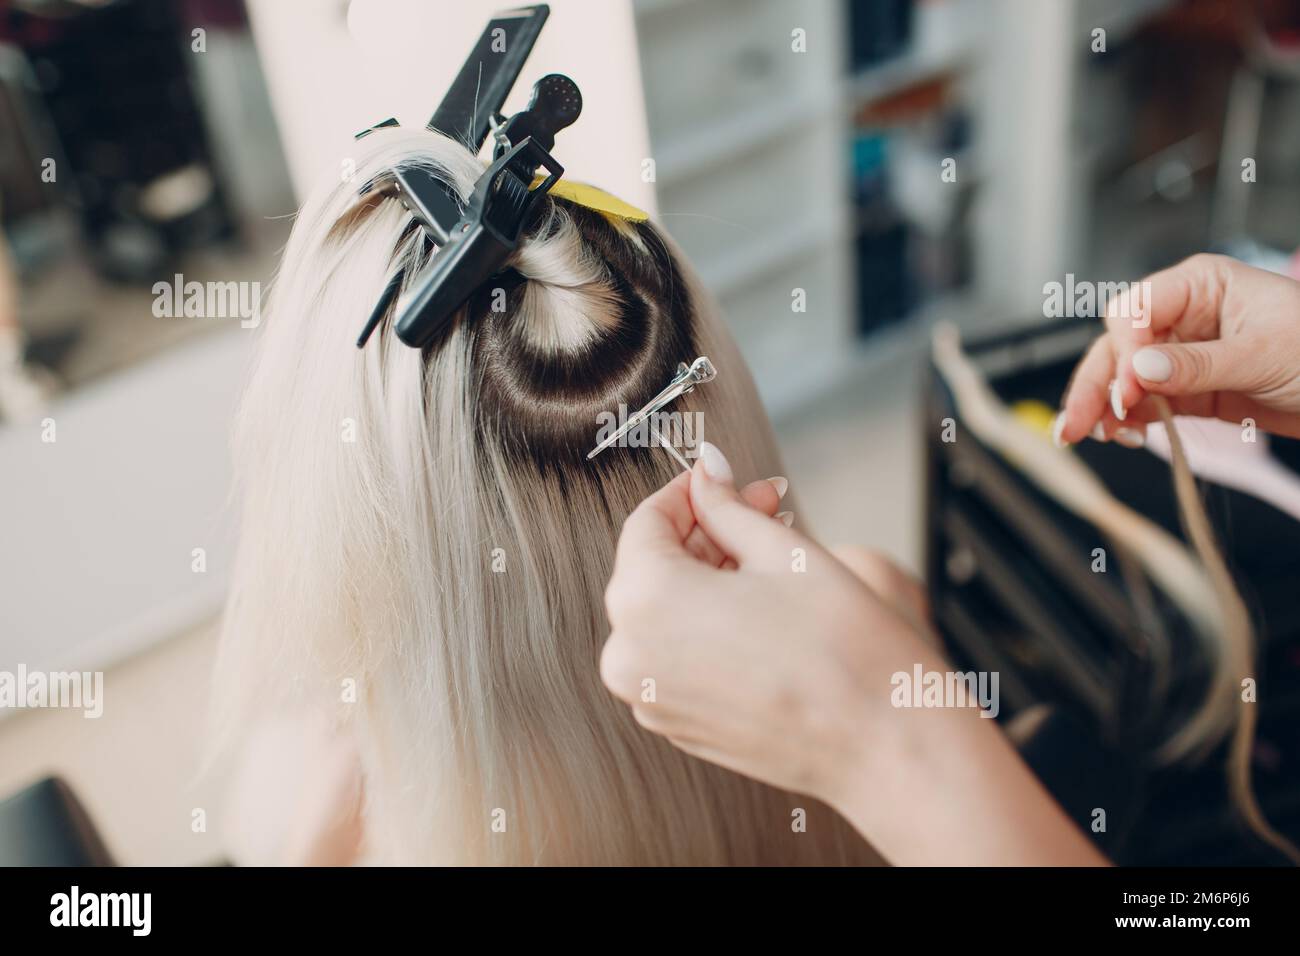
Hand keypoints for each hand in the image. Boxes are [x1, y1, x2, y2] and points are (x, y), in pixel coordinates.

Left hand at [601, 442, 1108, 864]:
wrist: (883, 744)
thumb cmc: (842, 648)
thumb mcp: (782, 552)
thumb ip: (729, 505)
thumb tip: (706, 469)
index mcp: (645, 600)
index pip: (647, 522)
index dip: (692, 491)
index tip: (725, 479)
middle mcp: (629, 654)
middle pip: (653, 567)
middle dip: (707, 533)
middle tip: (765, 508)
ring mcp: (650, 698)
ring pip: (665, 614)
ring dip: (707, 579)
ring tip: (770, 561)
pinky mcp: (675, 725)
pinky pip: (676, 657)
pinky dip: (706, 627)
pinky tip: (760, 611)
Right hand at [1059, 254, 1299, 443]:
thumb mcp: (1264, 353)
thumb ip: (1196, 363)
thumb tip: (1139, 370)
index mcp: (1201, 285)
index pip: (1137, 309)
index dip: (1126, 348)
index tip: (1130, 387)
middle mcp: (1184, 315)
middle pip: (1119, 346)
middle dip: (1096, 384)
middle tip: (1076, 423)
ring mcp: (1183, 355)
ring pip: (1124, 377)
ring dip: (1104, 406)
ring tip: (1091, 435)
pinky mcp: (1189, 391)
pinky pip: (1146, 403)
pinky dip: (1129, 421)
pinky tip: (1123, 436)